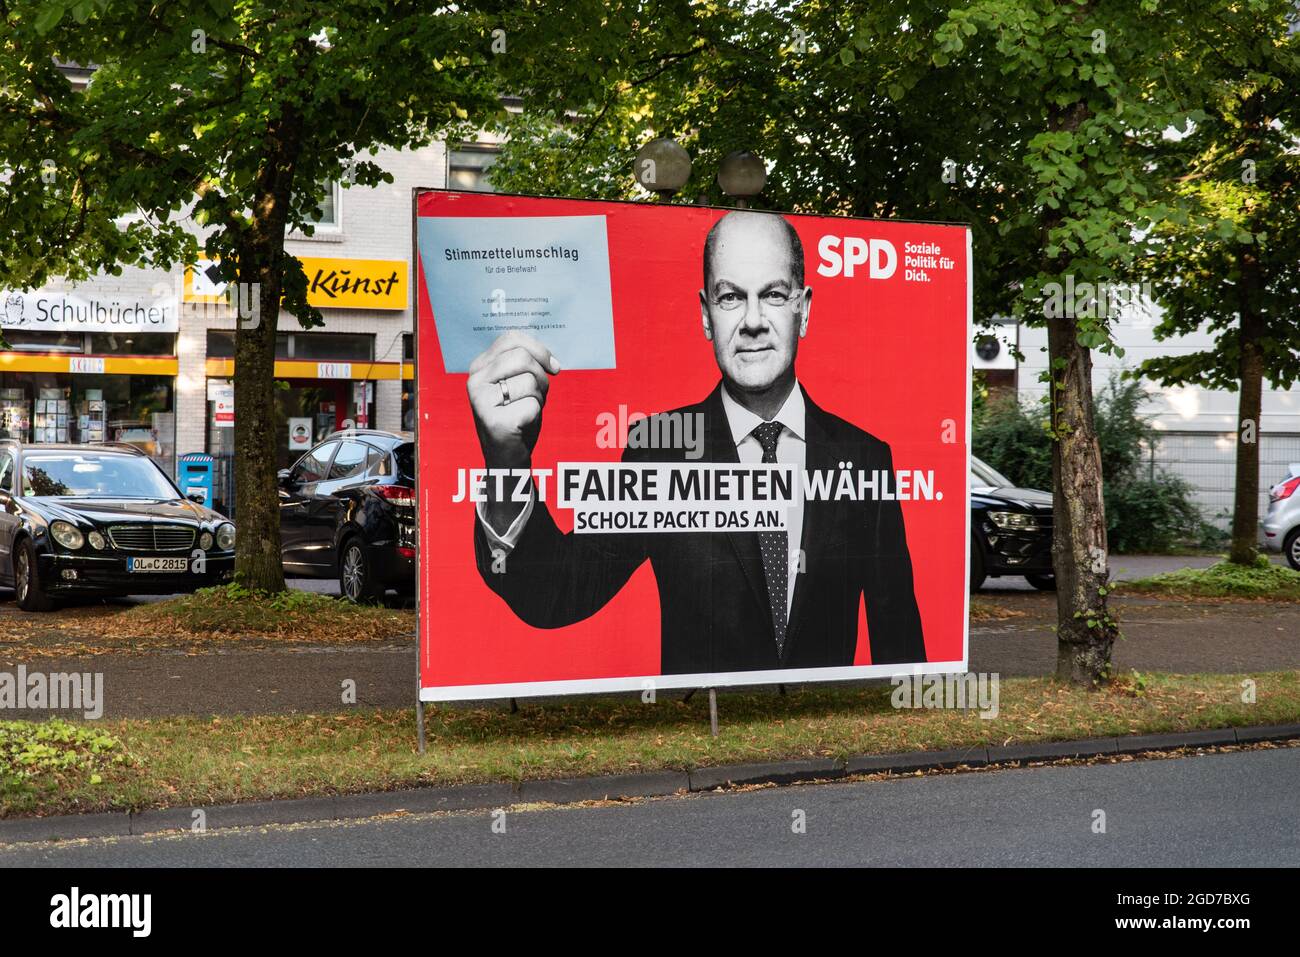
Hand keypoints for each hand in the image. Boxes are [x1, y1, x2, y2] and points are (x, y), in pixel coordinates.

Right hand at [467, 330, 560, 471]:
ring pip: (530, 381)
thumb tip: (551, 357)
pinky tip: (523, 423)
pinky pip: (532, 404)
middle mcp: (475, 381)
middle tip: (538, 394)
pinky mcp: (496, 421)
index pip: (511, 339)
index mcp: (479, 367)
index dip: (539, 349)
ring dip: (539, 397)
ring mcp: (482, 401)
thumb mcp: (515, 383)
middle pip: (523, 357)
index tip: (552, 366)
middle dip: (540, 376)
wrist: (506, 456)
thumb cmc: (516, 415)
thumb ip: (523, 363)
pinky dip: (536, 414)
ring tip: (526, 409)